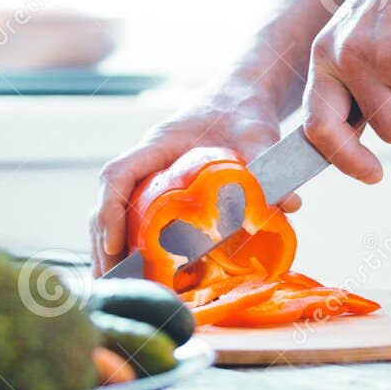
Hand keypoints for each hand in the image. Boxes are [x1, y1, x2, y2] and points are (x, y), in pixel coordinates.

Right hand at [90, 82, 296, 273]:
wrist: (240, 101)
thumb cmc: (243, 114)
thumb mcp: (258, 137)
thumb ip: (267, 166)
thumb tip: (289, 205)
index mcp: (159, 144)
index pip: (118, 175)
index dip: (110, 211)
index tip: (115, 245)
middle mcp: (145, 161)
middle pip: (106, 202)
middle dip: (102, 244)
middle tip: (109, 284)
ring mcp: (147, 176)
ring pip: (113, 212)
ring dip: (108, 250)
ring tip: (112, 288)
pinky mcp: (156, 190)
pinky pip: (129, 217)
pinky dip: (125, 244)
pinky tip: (133, 274)